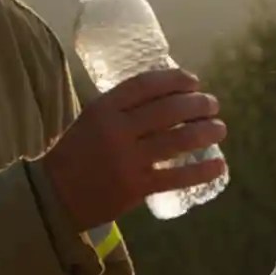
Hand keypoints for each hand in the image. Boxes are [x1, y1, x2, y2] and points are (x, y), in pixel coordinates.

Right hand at [42, 68, 227, 231]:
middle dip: (197, 104)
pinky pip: (176, 176)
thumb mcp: (92, 119)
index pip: (146, 85)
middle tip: (212, 104)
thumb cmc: (77, 152)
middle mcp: (117, 131)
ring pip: (177, 140)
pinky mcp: (136, 187)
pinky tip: (218, 165)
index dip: (175, 80)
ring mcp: (127, 160)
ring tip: (220, 128)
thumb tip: (169, 95)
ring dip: (205, 132)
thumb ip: (123, 108)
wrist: (55, 195)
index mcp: (104, 108)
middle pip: (168, 110)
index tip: (194, 81)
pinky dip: (201, 170)